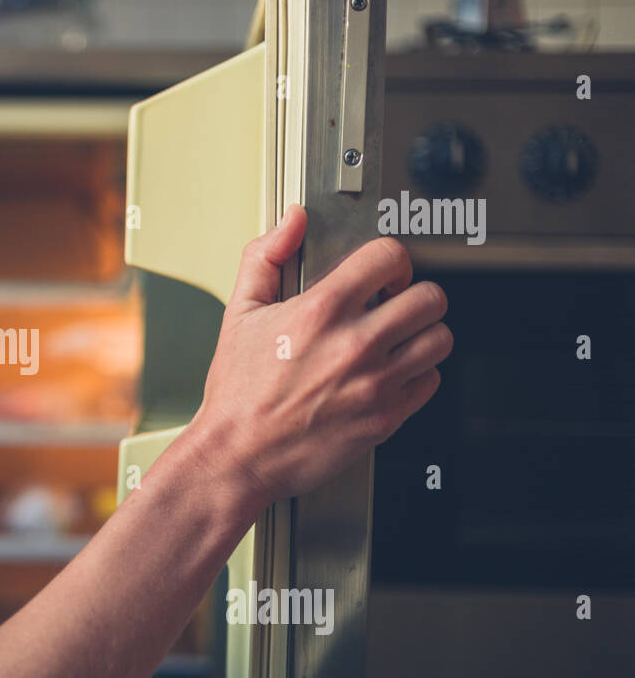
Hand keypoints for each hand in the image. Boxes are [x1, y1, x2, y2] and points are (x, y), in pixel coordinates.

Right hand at [189, 204, 451, 510]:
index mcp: (321, 311)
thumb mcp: (239, 314)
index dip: (390, 260)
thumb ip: (265, 257)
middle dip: (415, 296)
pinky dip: (417, 376)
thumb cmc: (238, 393)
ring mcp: (375, 383)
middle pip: (429, 297)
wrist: (239, 455)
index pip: (389, 257)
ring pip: (439, 339)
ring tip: (399, 340)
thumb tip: (292, 222)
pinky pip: (430, 382)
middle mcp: (354, 344)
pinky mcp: (385, 417)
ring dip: (423, 335)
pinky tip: (391, 374)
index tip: (384, 274)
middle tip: (398, 305)